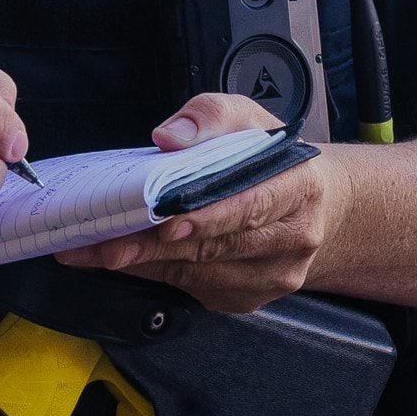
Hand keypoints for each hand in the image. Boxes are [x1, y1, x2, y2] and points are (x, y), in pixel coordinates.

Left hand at [57, 93, 344, 312]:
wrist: (318, 208)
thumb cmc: (275, 163)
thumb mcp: (250, 120)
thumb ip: (211, 116)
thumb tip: (170, 137)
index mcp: (299, 188)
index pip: (250, 204)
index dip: (207, 216)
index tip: (164, 220)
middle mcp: (293, 239)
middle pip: (214, 246)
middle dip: (152, 244)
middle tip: (103, 242)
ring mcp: (273, 276)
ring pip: (197, 273)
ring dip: (144, 262)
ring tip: (98, 250)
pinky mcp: (249, 299)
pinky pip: (193, 289)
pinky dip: (157, 273)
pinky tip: (131, 260)